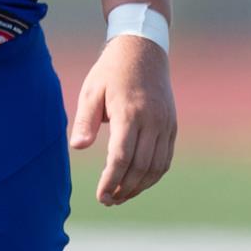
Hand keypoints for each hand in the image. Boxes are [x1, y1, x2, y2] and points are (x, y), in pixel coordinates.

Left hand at [69, 34, 176, 205]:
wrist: (143, 49)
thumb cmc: (111, 70)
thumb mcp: (92, 89)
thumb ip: (85, 119)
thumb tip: (78, 147)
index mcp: (129, 112)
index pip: (121, 158)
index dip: (110, 181)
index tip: (99, 196)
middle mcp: (152, 121)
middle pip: (140, 167)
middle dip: (123, 189)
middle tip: (107, 201)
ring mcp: (165, 124)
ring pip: (156, 167)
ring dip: (139, 187)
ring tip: (120, 196)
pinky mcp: (172, 125)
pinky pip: (165, 159)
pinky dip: (153, 176)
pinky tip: (137, 183)